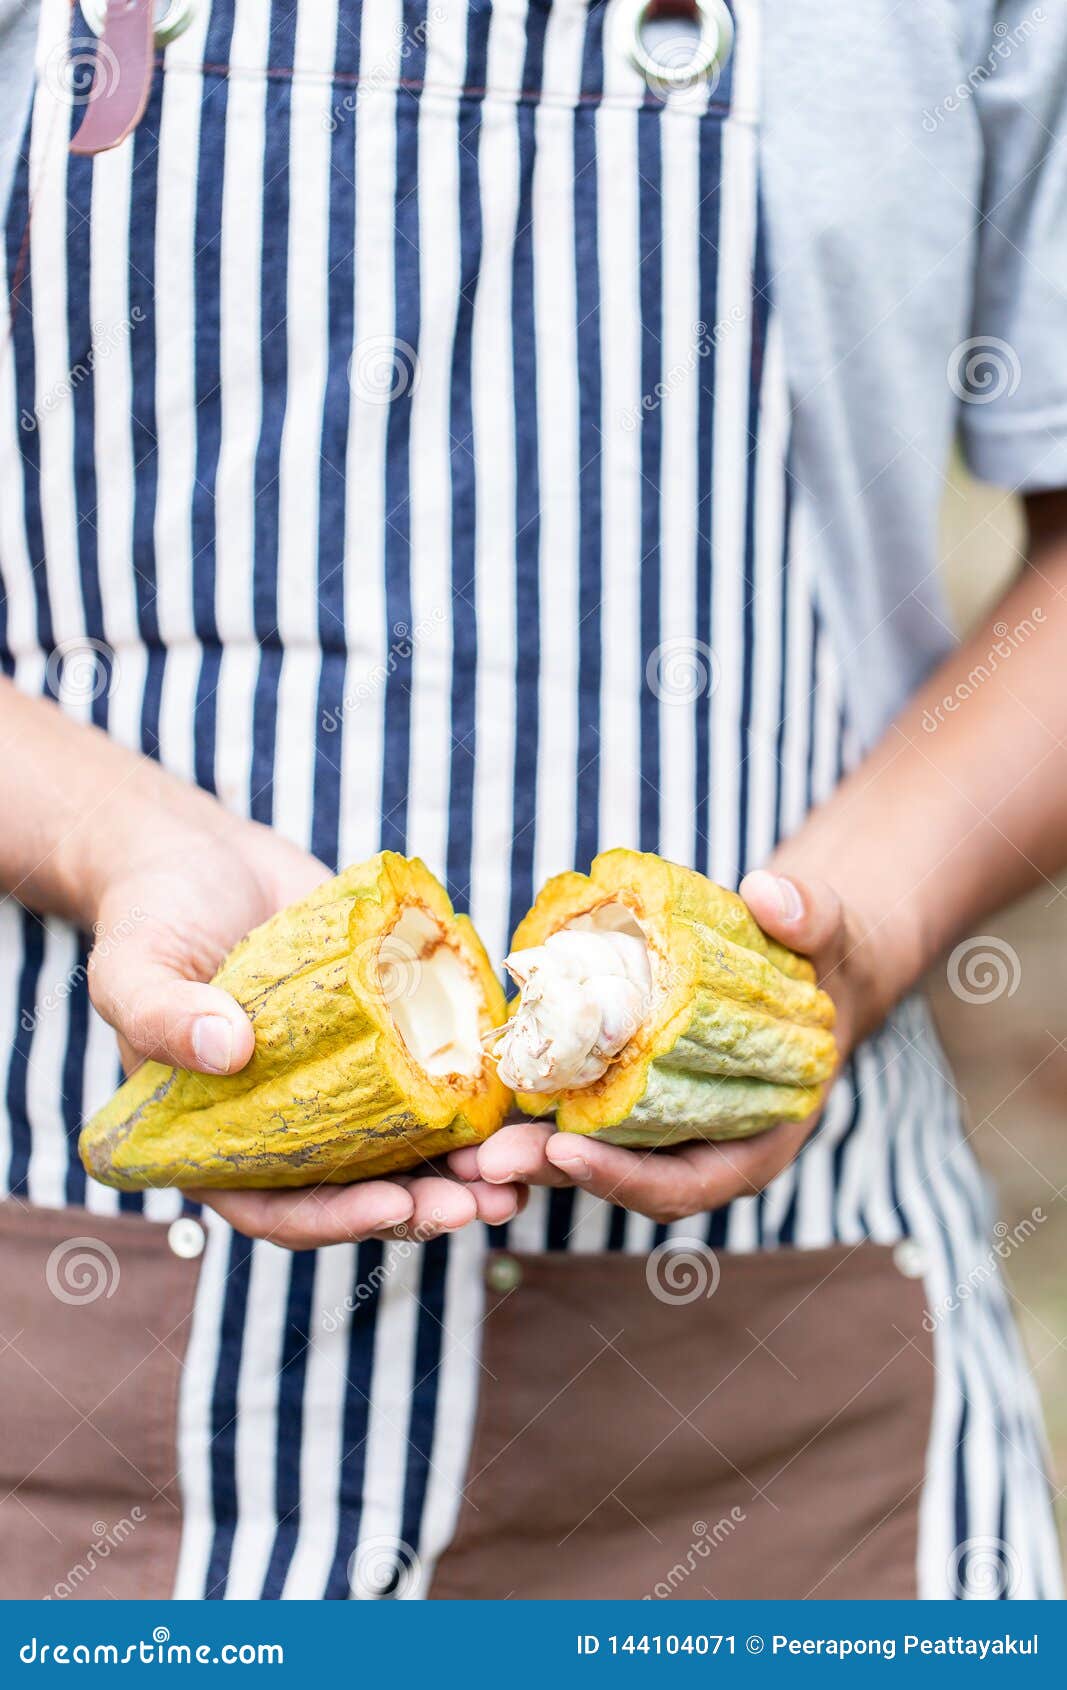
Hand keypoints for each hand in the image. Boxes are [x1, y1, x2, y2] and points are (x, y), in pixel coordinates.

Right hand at [86, 806, 522, 1247]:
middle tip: (482, 1201)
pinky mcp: (381, 1036)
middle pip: (356, 1190)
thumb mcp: (132, 967)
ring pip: (404, 1147)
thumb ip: (163, 1014)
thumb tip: (225, 1051)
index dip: (336, 1220)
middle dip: (423, 1206)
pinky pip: (429, 1075)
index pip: (276, 1208)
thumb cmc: (149, 917)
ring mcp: (337, 1085)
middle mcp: (284, 1125)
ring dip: (461, 1166)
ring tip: (516, 1171)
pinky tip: (515, 1097)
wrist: (204, 857)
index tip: (393, 1206)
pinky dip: (472, 1093)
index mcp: (217, 1140)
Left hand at [450, 871, 883, 1222]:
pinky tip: (484, 1092)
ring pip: (591, 1155)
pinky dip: (535, 1106)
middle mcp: (703, 1145)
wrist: (804, 965)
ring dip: (529, 1154)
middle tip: (491, 1159)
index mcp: (758, 1139)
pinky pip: (579, 1110)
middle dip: (556, 1171)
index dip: (628, 1178)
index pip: (688, 1182)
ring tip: (465, 1147)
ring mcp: (662, 1125)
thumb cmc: (822, 961)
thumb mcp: (830, 936)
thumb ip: (811, 917)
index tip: (568, 1149)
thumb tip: (767, 890)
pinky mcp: (627, 1091)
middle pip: (623, 1178)